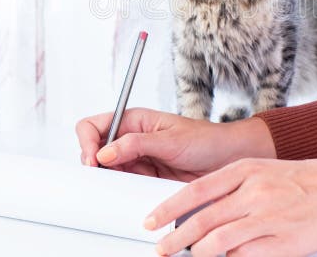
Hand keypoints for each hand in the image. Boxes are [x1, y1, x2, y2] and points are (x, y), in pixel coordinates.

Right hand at [75, 108, 275, 181]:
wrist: (229, 160)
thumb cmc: (206, 140)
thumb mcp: (170, 140)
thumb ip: (136, 144)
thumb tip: (105, 152)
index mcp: (134, 120)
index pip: (94, 126)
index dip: (87, 142)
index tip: (93, 159)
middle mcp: (132, 139)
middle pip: (95, 151)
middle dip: (93, 164)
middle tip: (100, 177)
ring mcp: (138, 160)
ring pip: (107, 171)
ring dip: (107, 180)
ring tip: (117, 187)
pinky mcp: (145, 179)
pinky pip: (124, 186)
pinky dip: (120, 192)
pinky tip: (127, 195)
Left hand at [146, 158, 316, 255]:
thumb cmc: (310, 179)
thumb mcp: (266, 171)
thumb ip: (235, 188)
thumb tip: (204, 208)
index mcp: (247, 170)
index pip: (196, 190)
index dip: (169, 207)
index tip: (152, 219)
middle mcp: (254, 193)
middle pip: (202, 220)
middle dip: (175, 237)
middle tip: (160, 247)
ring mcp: (267, 220)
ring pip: (218, 243)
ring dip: (197, 254)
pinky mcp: (281, 244)